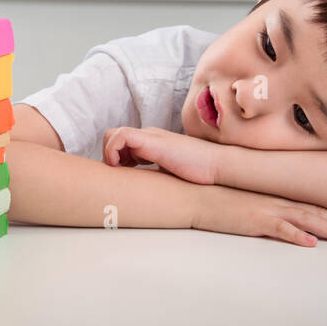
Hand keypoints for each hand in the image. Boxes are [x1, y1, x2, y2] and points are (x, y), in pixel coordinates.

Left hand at [102, 126, 218, 184]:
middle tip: (118, 174)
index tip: (121, 176)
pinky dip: (114, 151)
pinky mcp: (152, 141)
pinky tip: (123, 167)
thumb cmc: (199, 173)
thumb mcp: (170, 172)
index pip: (122, 142)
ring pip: (113, 134)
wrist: (216, 165)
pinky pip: (120, 136)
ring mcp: (149, 136)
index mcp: (152, 142)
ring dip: (109, 153)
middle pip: (113, 136)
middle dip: (109, 155)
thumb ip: (156, 173)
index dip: (115, 158)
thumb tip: (143, 191)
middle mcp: (148, 136)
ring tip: (119, 170)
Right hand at [193, 184, 326, 246]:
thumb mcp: (251, 206)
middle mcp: (277, 202)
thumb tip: (287, 226)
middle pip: (317, 213)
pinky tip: (311, 243)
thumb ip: (270, 213)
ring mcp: (267, 210)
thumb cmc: (221, 202)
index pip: (314, 207)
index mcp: (278, 199)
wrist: (197, 197)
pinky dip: (297, 235)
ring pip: (306, 220)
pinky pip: (279, 228)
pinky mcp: (254, 220)